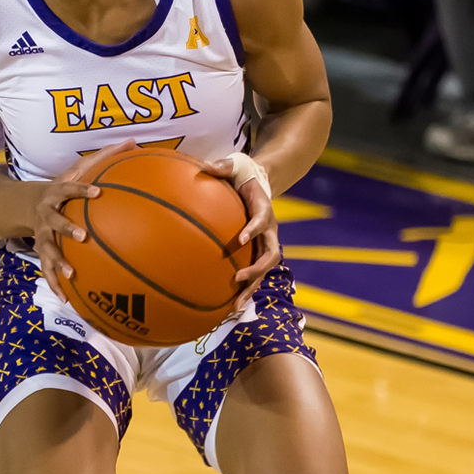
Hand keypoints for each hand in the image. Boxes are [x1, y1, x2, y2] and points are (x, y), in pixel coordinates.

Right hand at [30, 139, 132, 294]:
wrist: (28, 204)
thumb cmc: (63, 186)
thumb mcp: (78, 169)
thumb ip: (105, 157)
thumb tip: (133, 141)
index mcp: (57, 192)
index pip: (69, 187)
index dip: (81, 189)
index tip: (97, 193)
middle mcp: (46, 213)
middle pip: (54, 221)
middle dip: (66, 229)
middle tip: (82, 237)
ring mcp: (41, 233)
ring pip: (47, 249)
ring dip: (57, 262)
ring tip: (70, 275)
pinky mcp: (41, 250)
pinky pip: (46, 269)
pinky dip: (55, 284)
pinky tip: (67, 299)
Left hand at [201, 157, 279, 312]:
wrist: (259, 183)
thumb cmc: (244, 174)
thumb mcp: (236, 164)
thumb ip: (222, 166)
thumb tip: (204, 166)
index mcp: (264, 209)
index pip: (261, 221)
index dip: (253, 230)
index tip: (240, 240)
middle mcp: (269, 231)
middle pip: (269, 256)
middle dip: (256, 271)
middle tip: (239, 280)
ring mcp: (264, 245)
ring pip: (263, 272)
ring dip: (251, 289)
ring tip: (235, 308)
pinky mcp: (256, 253)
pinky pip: (253, 274)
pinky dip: (244, 290)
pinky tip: (227, 307)